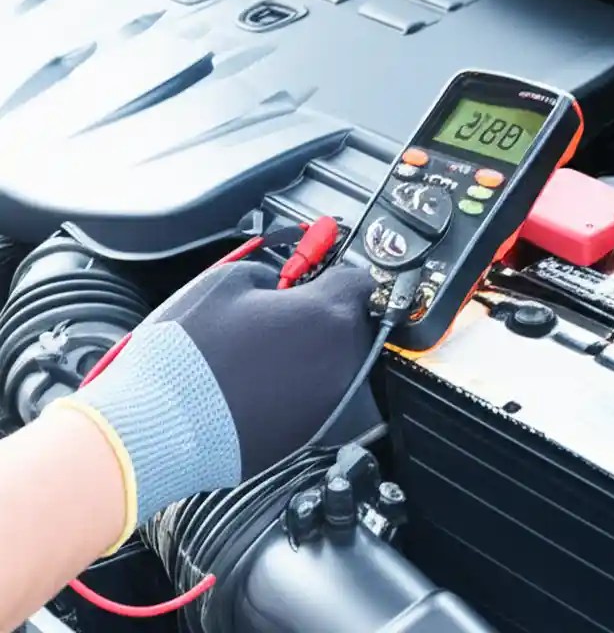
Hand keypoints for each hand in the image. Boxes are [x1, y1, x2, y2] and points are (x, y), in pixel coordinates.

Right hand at [50, 262, 375, 550]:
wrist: (162, 425)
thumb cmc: (189, 353)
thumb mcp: (223, 282)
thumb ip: (266, 272)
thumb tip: (277, 280)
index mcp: (326, 314)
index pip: (359, 282)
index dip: (334, 275)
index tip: (315, 277)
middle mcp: (342, 359)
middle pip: (350, 324)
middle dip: (321, 315)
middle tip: (280, 315)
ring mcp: (331, 400)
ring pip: (335, 363)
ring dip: (311, 352)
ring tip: (262, 353)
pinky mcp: (313, 432)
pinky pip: (316, 397)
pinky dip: (297, 388)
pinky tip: (259, 385)